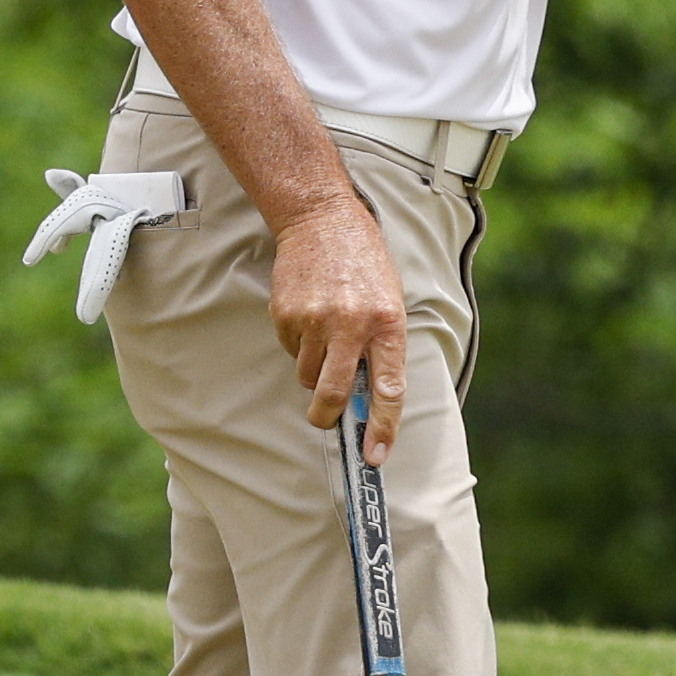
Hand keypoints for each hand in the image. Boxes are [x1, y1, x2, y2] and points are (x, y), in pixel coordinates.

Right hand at [269, 191, 406, 465]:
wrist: (321, 218)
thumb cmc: (363, 260)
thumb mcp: (388, 298)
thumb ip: (381, 343)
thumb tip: (367, 396)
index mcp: (388, 321)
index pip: (388, 388)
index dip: (381, 428)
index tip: (374, 457)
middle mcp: (353, 324)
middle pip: (334, 394)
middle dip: (327, 418)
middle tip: (325, 420)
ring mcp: (317, 319)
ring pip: (308, 376)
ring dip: (314, 370)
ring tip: (324, 335)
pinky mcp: (287, 314)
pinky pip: (291, 350)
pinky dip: (298, 343)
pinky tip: (308, 313)